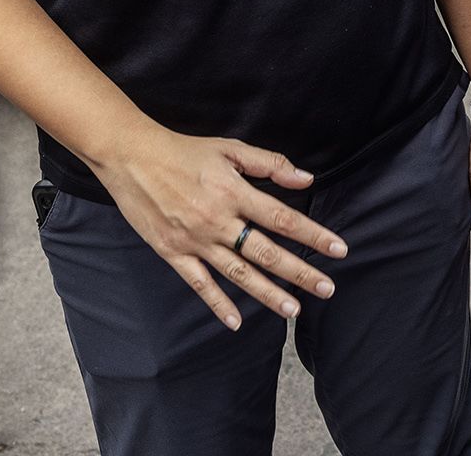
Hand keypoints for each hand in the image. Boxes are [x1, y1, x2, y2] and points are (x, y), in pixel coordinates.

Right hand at [90, 125, 349, 331]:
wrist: (131, 158)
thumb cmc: (183, 151)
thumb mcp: (229, 148)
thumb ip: (269, 164)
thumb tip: (306, 179)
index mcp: (235, 192)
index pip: (283, 219)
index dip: (313, 235)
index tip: (339, 250)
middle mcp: (218, 220)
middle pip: (267, 252)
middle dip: (300, 272)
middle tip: (327, 289)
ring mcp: (195, 240)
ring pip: (239, 273)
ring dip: (268, 294)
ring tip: (294, 310)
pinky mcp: (173, 253)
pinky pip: (200, 284)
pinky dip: (218, 304)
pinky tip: (236, 322)